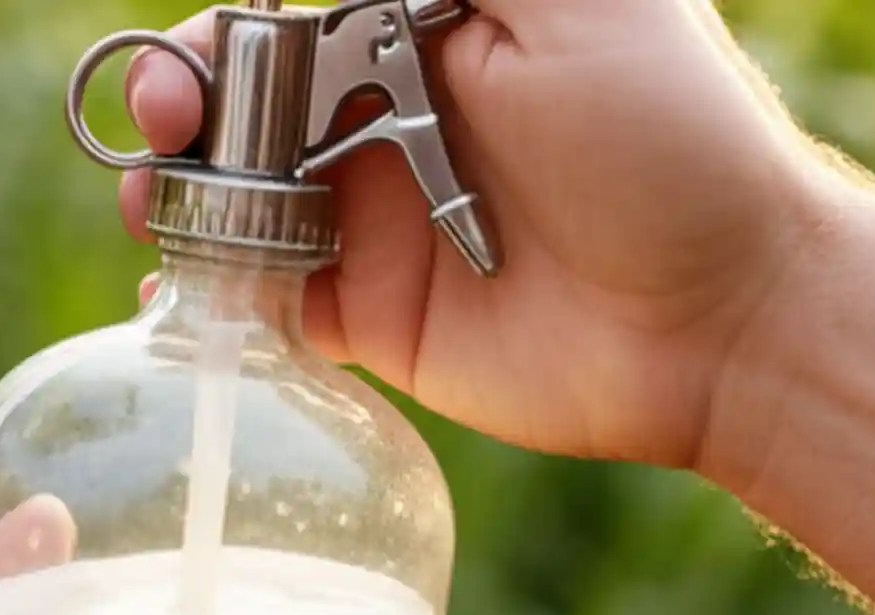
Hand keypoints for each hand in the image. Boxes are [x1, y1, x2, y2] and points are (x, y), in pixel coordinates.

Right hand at [121, 0, 825, 473]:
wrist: (723, 315)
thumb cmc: (666, 138)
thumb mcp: (572, 2)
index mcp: (424, 44)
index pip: (286, 31)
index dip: (219, 47)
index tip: (185, 79)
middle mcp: (388, 131)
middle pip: (244, 114)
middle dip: (182, 114)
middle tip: (162, 137)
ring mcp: (375, 229)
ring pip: (239, 205)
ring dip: (179, 200)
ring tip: (152, 212)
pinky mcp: (374, 322)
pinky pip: (269, 306)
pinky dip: (214, 298)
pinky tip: (173, 292)